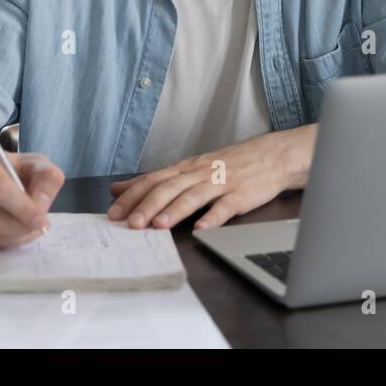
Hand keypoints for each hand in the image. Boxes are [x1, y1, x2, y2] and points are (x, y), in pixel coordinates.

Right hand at [0, 149, 64, 249]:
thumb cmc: (5, 168)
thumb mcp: (32, 163)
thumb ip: (46, 179)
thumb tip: (41, 206)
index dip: (23, 209)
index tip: (42, 219)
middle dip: (22, 228)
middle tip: (40, 226)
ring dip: (15, 237)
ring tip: (28, 227)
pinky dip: (3, 243)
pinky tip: (12, 231)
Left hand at [107, 126, 315, 230]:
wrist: (272, 156)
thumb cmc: (228, 164)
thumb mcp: (189, 168)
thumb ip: (155, 180)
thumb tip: (118, 187)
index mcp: (185, 168)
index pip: (152, 179)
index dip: (132, 196)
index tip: (113, 213)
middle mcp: (199, 173)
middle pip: (169, 187)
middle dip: (147, 205)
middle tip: (130, 224)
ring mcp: (220, 183)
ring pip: (193, 196)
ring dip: (175, 211)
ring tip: (158, 226)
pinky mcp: (241, 195)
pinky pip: (226, 207)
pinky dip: (213, 218)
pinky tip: (203, 229)